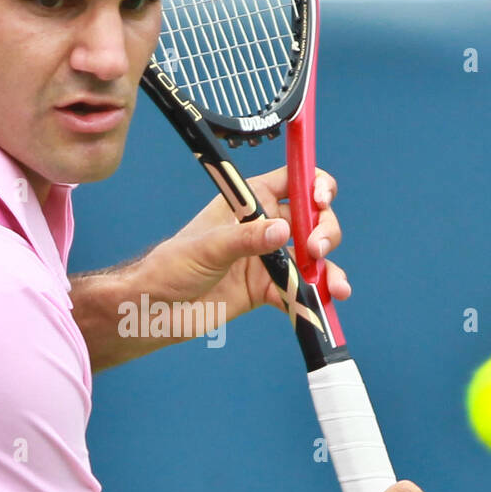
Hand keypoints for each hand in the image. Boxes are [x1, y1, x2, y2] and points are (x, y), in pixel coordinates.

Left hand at [142, 164, 350, 325]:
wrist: (155, 311)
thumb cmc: (170, 268)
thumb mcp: (207, 247)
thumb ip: (246, 239)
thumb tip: (284, 231)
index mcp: (249, 202)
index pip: (293, 181)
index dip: (315, 185)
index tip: (321, 201)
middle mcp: (264, 226)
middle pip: (313, 219)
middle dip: (325, 231)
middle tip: (316, 250)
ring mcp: (269, 259)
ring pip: (313, 256)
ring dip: (329, 269)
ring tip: (335, 287)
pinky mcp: (269, 289)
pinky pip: (301, 289)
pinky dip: (316, 295)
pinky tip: (328, 301)